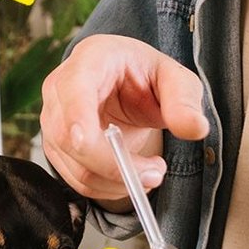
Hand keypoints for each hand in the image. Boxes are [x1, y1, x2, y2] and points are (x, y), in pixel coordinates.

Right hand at [39, 34, 207, 205]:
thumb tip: (194, 128)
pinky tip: (131, 173)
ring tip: (151, 170)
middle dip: (115, 165)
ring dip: (117, 182)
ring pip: (76, 166)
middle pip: (69, 137)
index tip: (89, 143)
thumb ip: (185, 101)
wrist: (126, 85)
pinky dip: (108, 188)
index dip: (76, 118)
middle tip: (156, 171)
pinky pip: (77, 180)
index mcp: (89, 60)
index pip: (72, 89)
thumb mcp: (175, 79)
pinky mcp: (57, 147)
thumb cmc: (145, 75)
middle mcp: (60, 88)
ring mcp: (54, 119)